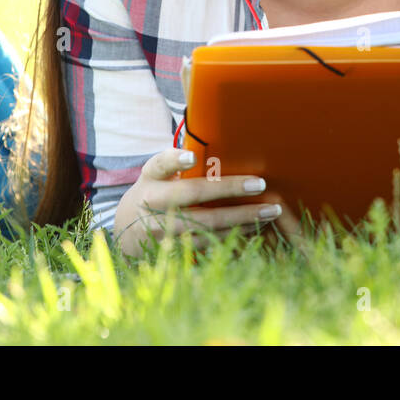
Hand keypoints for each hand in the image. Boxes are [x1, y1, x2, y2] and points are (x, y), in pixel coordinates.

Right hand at [112, 148, 285, 257]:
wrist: (128, 230)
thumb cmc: (154, 191)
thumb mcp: (155, 174)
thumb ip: (174, 162)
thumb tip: (207, 147)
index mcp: (151, 180)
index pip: (162, 165)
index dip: (175, 161)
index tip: (192, 158)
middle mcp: (154, 205)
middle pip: (194, 196)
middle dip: (230, 192)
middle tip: (261, 186)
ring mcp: (164, 232)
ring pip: (208, 225)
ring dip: (242, 218)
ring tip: (270, 211)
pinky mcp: (176, 251)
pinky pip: (210, 243)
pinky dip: (235, 235)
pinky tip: (256, 228)